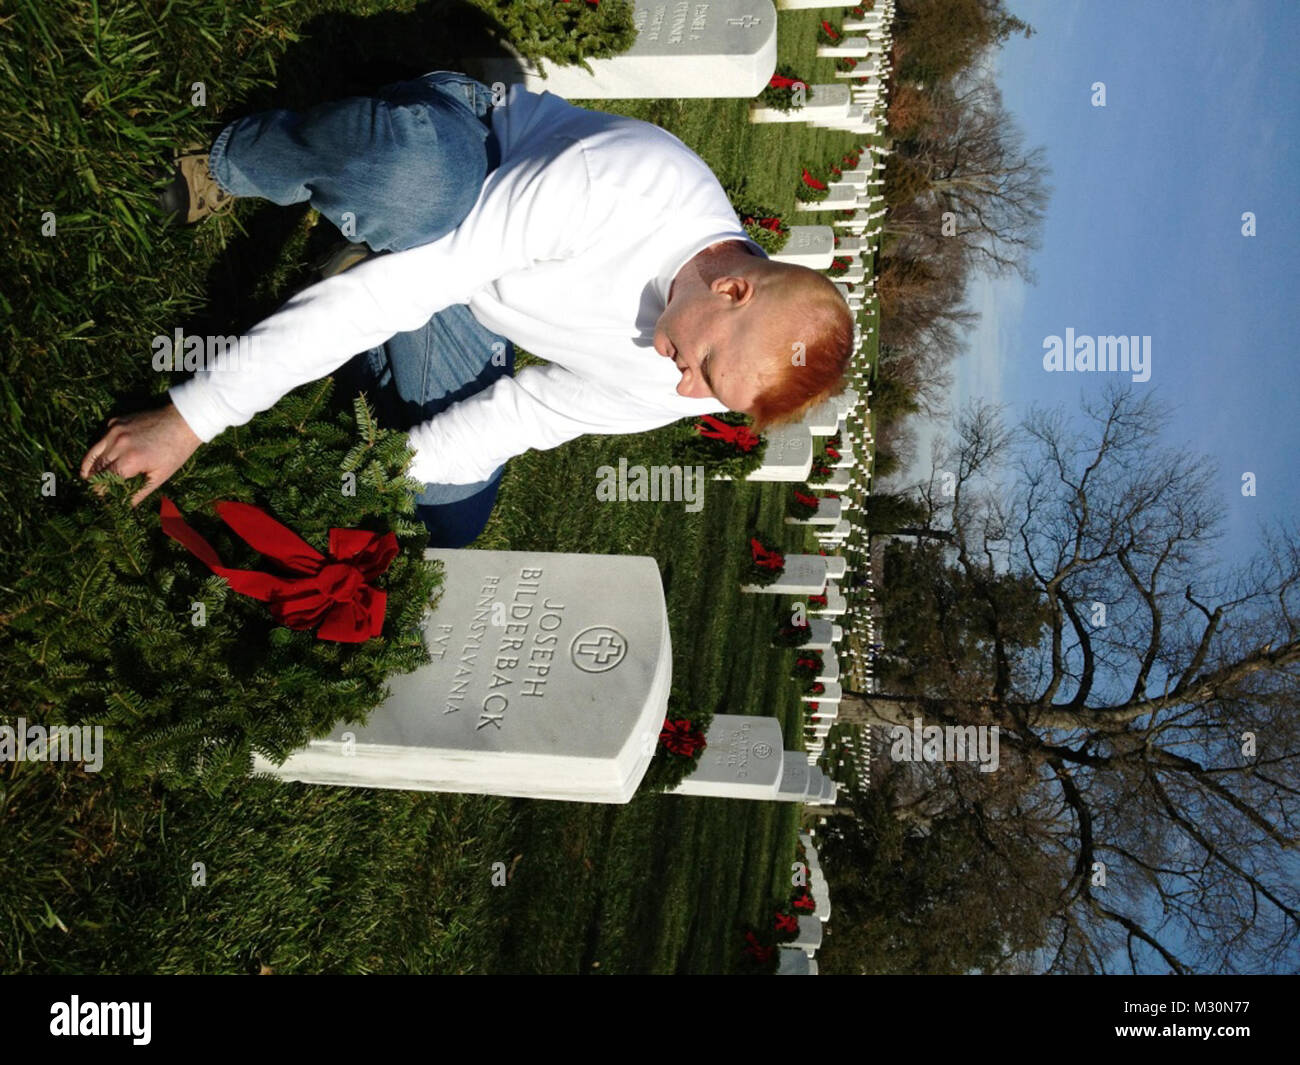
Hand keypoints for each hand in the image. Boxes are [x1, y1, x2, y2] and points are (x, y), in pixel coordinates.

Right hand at [80, 402, 201, 506]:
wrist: (183, 421)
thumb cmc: (176, 451)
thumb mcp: (160, 476)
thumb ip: (140, 492)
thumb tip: (126, 506)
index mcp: (130, 460)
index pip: (105, 479)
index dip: (101, 489)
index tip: (99, 497)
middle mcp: (118, 444)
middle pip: (97, 466)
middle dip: (93, 479)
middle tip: (93, 489)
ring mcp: (114, 430)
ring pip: (94, 452)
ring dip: (90, 465)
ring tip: (86, 476)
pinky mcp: (115, 421)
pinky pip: (102, 438)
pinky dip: (100, 448)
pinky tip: (102, 457)